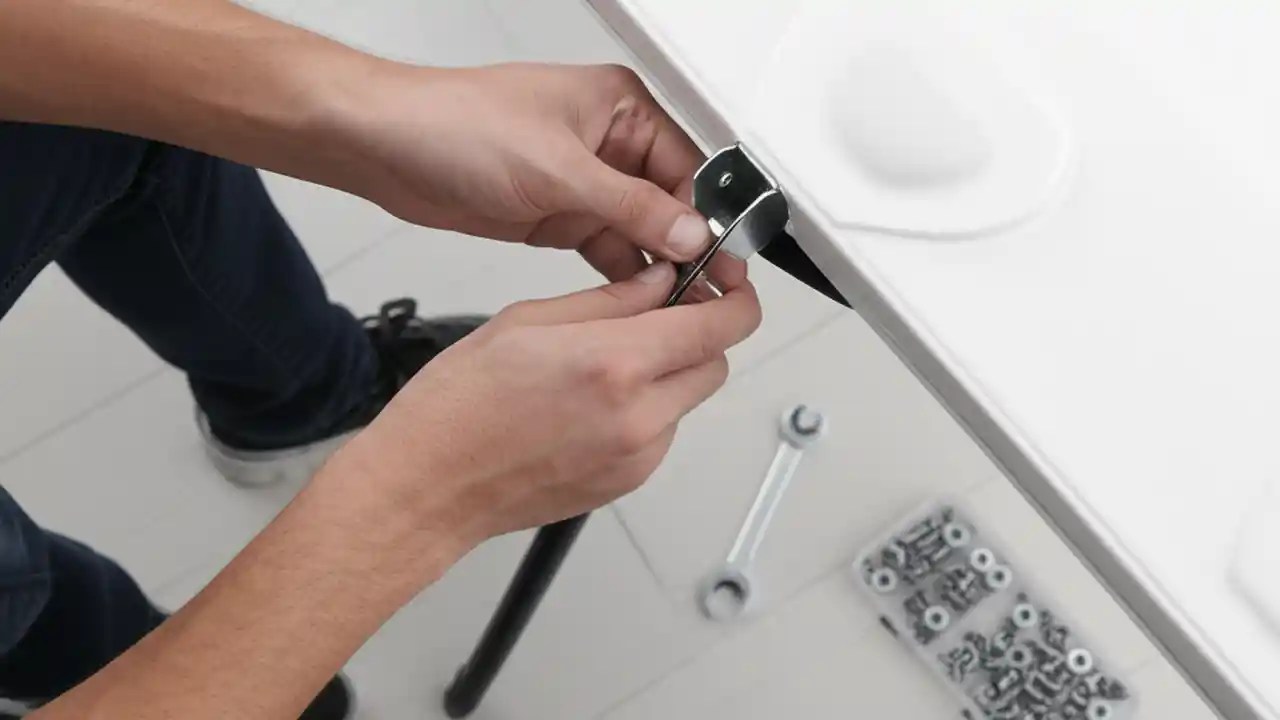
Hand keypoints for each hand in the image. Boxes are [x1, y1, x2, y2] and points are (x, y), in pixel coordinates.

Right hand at [339, 263, 760, 549]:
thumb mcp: (528, 321)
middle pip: (715, 363)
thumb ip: (609, 300)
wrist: (429, 485)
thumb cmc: (457, 408)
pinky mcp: (628, 483)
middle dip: (698, 333)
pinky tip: (591, 402)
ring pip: (688, 399)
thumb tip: (660, 283)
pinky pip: (661, 433)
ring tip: (602, 364)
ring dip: (668, 373)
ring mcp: (637, 457)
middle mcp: (638, 416)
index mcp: (615, 363)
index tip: (728, 285)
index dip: (736, 298)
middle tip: (658, 314)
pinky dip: (646, 409)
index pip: (720, 326)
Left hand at [343, 62, 743, 284]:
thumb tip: (689, 233)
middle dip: (688, 247)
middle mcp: (607, 143)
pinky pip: (606, 249)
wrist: (385, 147)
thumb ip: (631, 206)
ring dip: (657, 266)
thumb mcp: (558, 168)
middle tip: (711, 293)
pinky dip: (622, 275)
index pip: (688, 166)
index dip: (709, 217)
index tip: (727, 261)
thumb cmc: (456, 125)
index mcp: (619, 108)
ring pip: (640, 231)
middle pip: (670, 203)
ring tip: (682, 305)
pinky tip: (639, 301)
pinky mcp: (557, 215)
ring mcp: (582, 182)